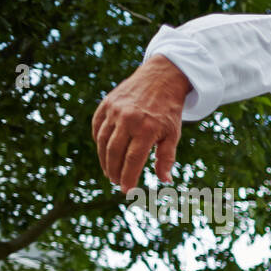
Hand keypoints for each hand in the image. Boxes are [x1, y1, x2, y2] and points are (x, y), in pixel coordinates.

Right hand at [91, 55, 192, 192]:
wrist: (160, 78)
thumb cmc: (169, 111)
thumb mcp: (173, 134)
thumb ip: (166, 157)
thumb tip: (165, 180)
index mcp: (146, 129)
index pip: (133, 160)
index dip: (128, 177)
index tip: (126, 191)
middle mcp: (128, 119)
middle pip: (114, 153)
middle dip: (114, 171)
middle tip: (116, 182)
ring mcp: (114, 110)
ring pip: (103, 141)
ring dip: (104, 160)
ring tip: (110, 172)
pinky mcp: (106, 104)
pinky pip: (98, 127)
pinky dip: (99, 142)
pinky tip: (104, 152)